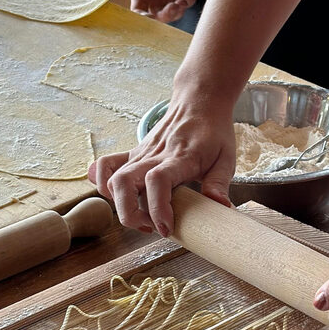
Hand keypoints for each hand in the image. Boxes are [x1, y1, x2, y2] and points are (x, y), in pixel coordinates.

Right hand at [88, 95, 235, 235]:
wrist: (199, 101)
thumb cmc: (213, 131)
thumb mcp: (226, 158)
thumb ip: (219, 184)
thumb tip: (222, 208)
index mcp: (179, 157)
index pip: (157, 181)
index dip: (157, 208)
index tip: (166, 228)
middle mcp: (154, 155)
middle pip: (124, 183)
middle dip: (130, 214)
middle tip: (151, 227)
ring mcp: (140, 153)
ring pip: (112, 179)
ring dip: (119, 205)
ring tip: (141, 218)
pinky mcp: (133, 153)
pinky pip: (106, 166)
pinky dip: (102, 183)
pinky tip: (116, 196)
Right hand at [131, 0, 196, 23]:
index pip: (138, 13)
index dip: (142, 18)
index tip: (148, 17)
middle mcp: (154, 3)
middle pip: (160, 17)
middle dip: (167, 15)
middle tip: (173, 6)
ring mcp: (169, 1)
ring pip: (175, 13)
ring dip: (179, 10)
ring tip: (182, 1)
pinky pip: (188, 2)